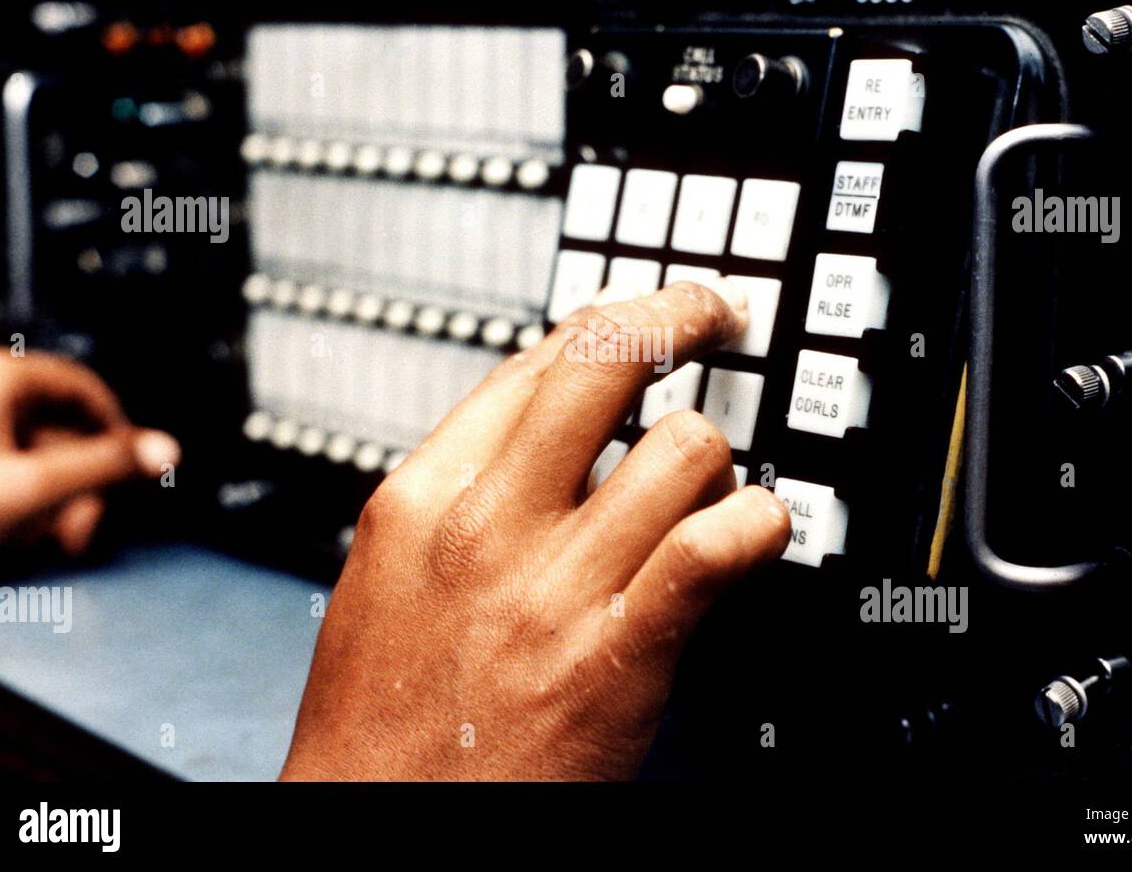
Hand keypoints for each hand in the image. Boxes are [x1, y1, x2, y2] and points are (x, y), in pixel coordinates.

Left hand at [0, 344, 180, 558]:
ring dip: (42, 496)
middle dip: (76, 480)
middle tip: (79, 527)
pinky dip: (6, 497)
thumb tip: (164, 450)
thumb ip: (106, 466)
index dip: (118, 431)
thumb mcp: (31, 489)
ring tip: (34, 538)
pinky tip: (2, 533)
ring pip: (19, 450)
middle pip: (52, 425)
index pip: (84, 387)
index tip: (132, 470)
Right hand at [281, 282, 790, 780]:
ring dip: (716, 462)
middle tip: (714, 314)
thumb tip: (544, 427)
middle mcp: (486, 527)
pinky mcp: (615, 657)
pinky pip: (712, 549)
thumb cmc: (381, 717)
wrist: (374, 829)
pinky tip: (756, 533)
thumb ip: (463, 494)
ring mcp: (552, 589)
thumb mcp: (390, 576)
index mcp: (422, 498)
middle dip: (678, 318)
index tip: (650, 312)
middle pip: (605, 362)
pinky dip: (756, 526)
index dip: (611, 321)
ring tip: (711, 492)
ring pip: (682, 450)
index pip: (536, 362)